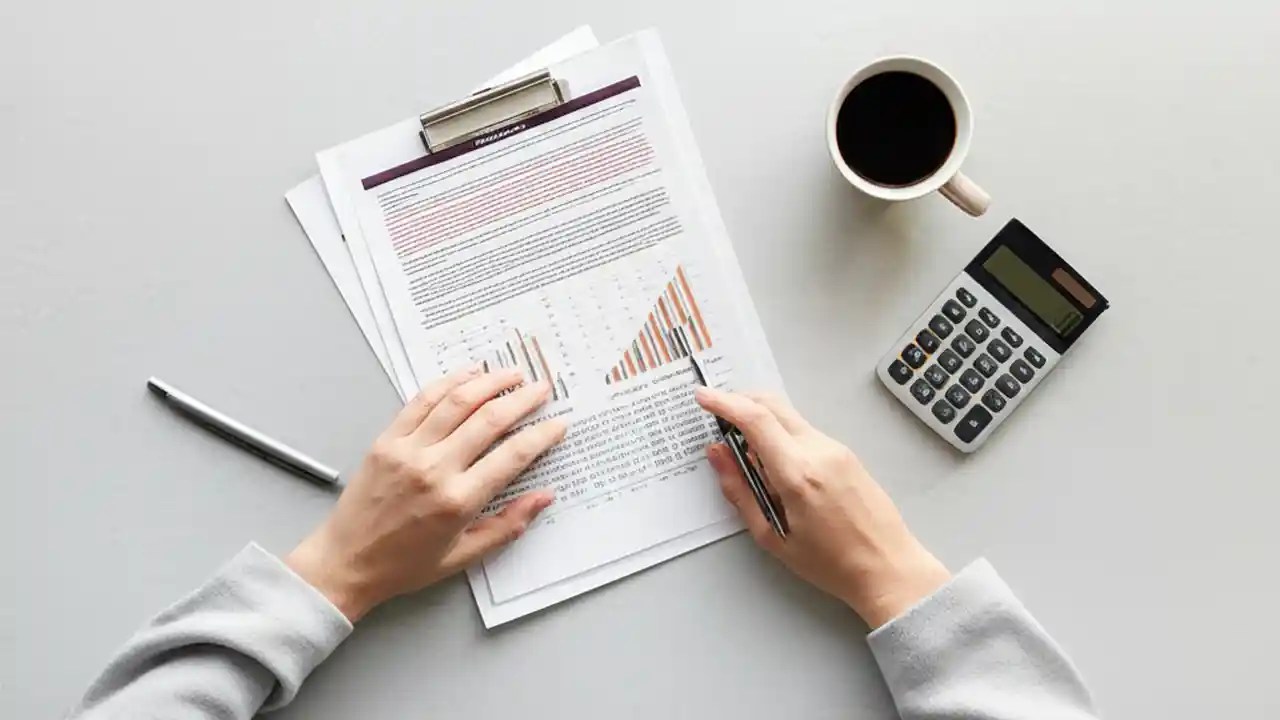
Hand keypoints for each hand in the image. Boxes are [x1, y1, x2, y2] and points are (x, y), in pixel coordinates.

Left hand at [285, 367, 566, 621]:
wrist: (345, 562)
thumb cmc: (404, 565)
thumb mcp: (463, 557)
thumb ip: (507, 525)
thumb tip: (544, 497)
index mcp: (457, 501)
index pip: (512, 456)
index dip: (541, 436)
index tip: (558, 424)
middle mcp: (434, 469)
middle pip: (489, 420)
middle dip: (522, 399)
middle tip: (542, 388)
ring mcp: (408, 450)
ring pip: (456, 401)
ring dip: (489, 381)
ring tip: (511, 373)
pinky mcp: (386, 440)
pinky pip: (421, 401)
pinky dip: (447, 382)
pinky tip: (467, 375)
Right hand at [695, 387, 949, 627]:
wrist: (889, 567)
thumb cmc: (830, 564)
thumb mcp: (772, 537)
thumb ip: (740, 491)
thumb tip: (717, 454)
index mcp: (797, 474)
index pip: (755, 420)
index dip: (724, 403)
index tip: (702, 397)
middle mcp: (818, 451)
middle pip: (772, 404)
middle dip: (740, 400)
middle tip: (717, 414)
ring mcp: (836, 448)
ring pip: (789, 417)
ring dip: (761, 419)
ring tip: (745, 452)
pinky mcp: (846, 453)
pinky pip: (805, 431)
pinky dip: (781, 434)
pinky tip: (775, 464)